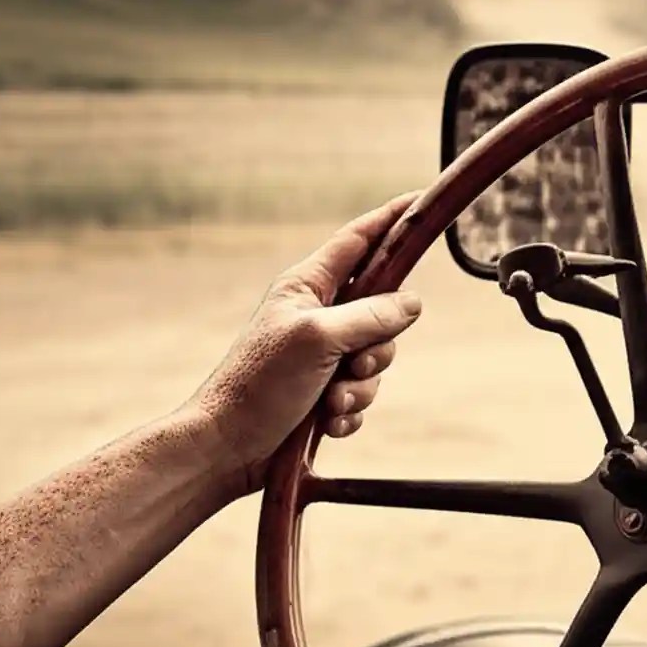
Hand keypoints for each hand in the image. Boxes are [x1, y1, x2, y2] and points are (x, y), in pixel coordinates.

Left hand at [189, 192, 422, 497]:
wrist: (227, 447)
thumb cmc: (260, 384)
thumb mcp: (319, 339)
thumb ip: (371, 316)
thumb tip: (413, 301)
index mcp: (307, 287)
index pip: (358, 241)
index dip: (390, 220)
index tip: (418, 200)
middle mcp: (318, 316)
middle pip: (382, 311)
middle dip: (380, 346)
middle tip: (356, 364)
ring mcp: (322, 355)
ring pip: (376, 358)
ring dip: (361, 387)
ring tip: (332, 403)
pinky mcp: (323, 392)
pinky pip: (362, 394)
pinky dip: (350, 411)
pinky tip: (329, 423)